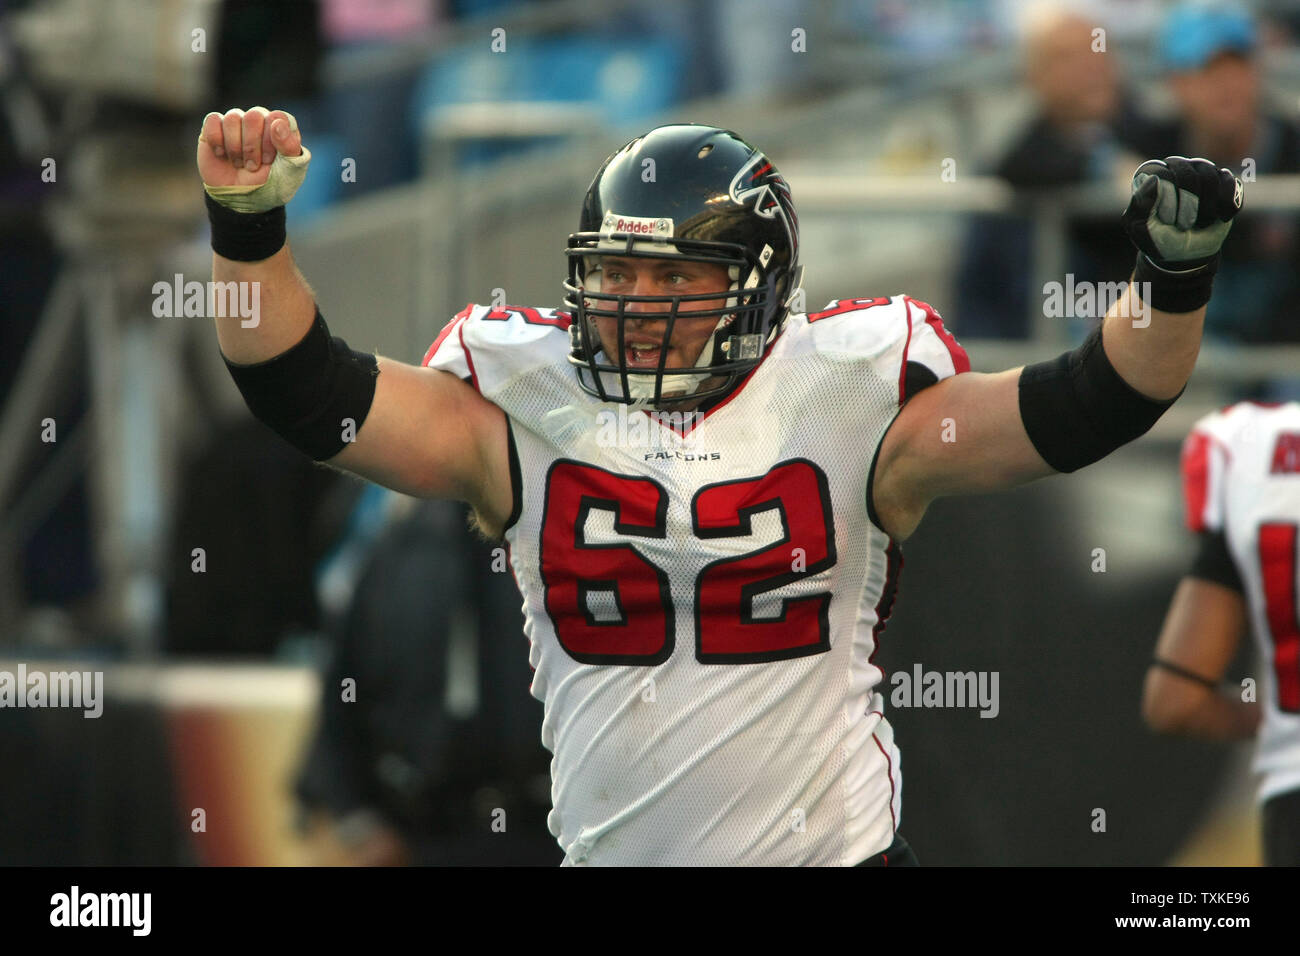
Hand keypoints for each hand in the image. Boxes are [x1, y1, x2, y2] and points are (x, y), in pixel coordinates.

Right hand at [198, 106, 310, 211]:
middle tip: (253, 166)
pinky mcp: (214, 127)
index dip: (272, 139)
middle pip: (254, 116)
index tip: (270, 160)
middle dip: (252, 146)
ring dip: (235, 147)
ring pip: (233, 118)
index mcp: (281, 129)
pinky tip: (221, 154)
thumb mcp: (289, 172)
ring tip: (239, 164)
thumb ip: (290, 147)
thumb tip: (277, 122)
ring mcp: (237, 123)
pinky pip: (213, 120)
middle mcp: (259, 121)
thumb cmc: (269, 185)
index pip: (278, 117)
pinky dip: (216, 140)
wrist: (241, 200)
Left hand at [1122, 156, 1241, 272]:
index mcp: (1152, 174)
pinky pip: (1230, 183)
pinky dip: (1226, 205)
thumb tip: (1154, 179)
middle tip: (1182, 224)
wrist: (1184, 254)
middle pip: (1188, 173)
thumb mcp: (1140, 228)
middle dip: (1187, 205)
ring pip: (1211, 176)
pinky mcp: (1223, 181)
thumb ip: (1140, 205)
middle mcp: (1177, 167)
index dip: (1168, 200)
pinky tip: (1220, 218)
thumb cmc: (1157, 239)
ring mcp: (1201, 171)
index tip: (1166, 220)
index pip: (1162, 174)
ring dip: (1206, 207)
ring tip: (1198, 222)